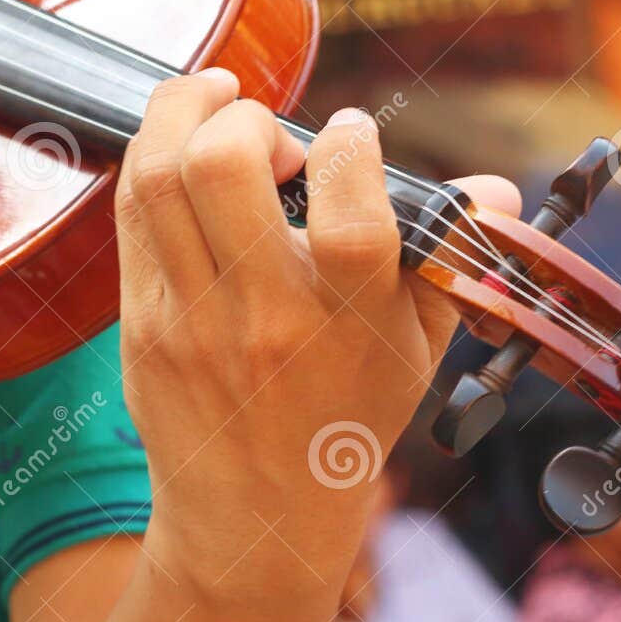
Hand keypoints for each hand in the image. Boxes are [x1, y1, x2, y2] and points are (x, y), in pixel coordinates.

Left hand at [114, 70, 518, 603]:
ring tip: (218, 105)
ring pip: (157, 177)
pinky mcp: (139, 321)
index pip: (349, 214)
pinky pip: (130, 213)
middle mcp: (260, 317)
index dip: (350, 145)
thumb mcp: (413, 352)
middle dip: (246, 117)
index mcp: (345, 324)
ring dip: (184, 115)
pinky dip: (154, 160)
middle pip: (220, 168)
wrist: (251, 516)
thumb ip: (447, 262)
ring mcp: (188, 319)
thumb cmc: (342, 421)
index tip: (352, 134)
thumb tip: (491, 188)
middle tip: (271, 135)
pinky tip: (183, 152)